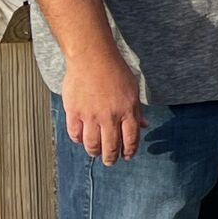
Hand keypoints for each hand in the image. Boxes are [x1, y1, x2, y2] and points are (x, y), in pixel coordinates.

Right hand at [61, 47, 145, 164]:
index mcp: (127, 111)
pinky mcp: (74, 111)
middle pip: (111, 146)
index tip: (126, 157)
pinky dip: (78, 140)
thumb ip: (137, 110)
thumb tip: (144, 126)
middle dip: (111, 158)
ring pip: (92, 144)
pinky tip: (81, 140)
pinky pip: (75, 133)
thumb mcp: (133, 89)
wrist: (92, 57)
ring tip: (95, 153)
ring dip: (94, 152)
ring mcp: (90, 115)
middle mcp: (110, 116)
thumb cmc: (115, 70)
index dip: (129, 151)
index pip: (131, 139)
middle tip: (110, 161)